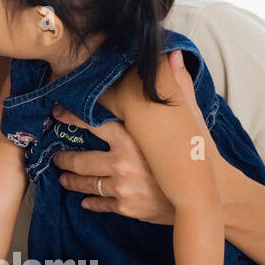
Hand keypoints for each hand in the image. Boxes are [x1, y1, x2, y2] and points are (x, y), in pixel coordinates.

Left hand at [51, 50, 214, 223]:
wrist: (209, 198)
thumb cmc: (199, 154)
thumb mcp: (189, 119)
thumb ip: (176, 88)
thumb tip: (172, 56)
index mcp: (133, 140)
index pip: (93, 124)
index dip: (71, 118)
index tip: (57, 114)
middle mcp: (123, 165)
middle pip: (81, 161)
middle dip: (64, 158)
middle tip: (55, 156)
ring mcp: (123, 189)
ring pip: (87, 184)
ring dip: (71, 180)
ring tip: (63, 176)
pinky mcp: (127, 208)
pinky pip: (101, 205)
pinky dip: (91, 202)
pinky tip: (85, 200)